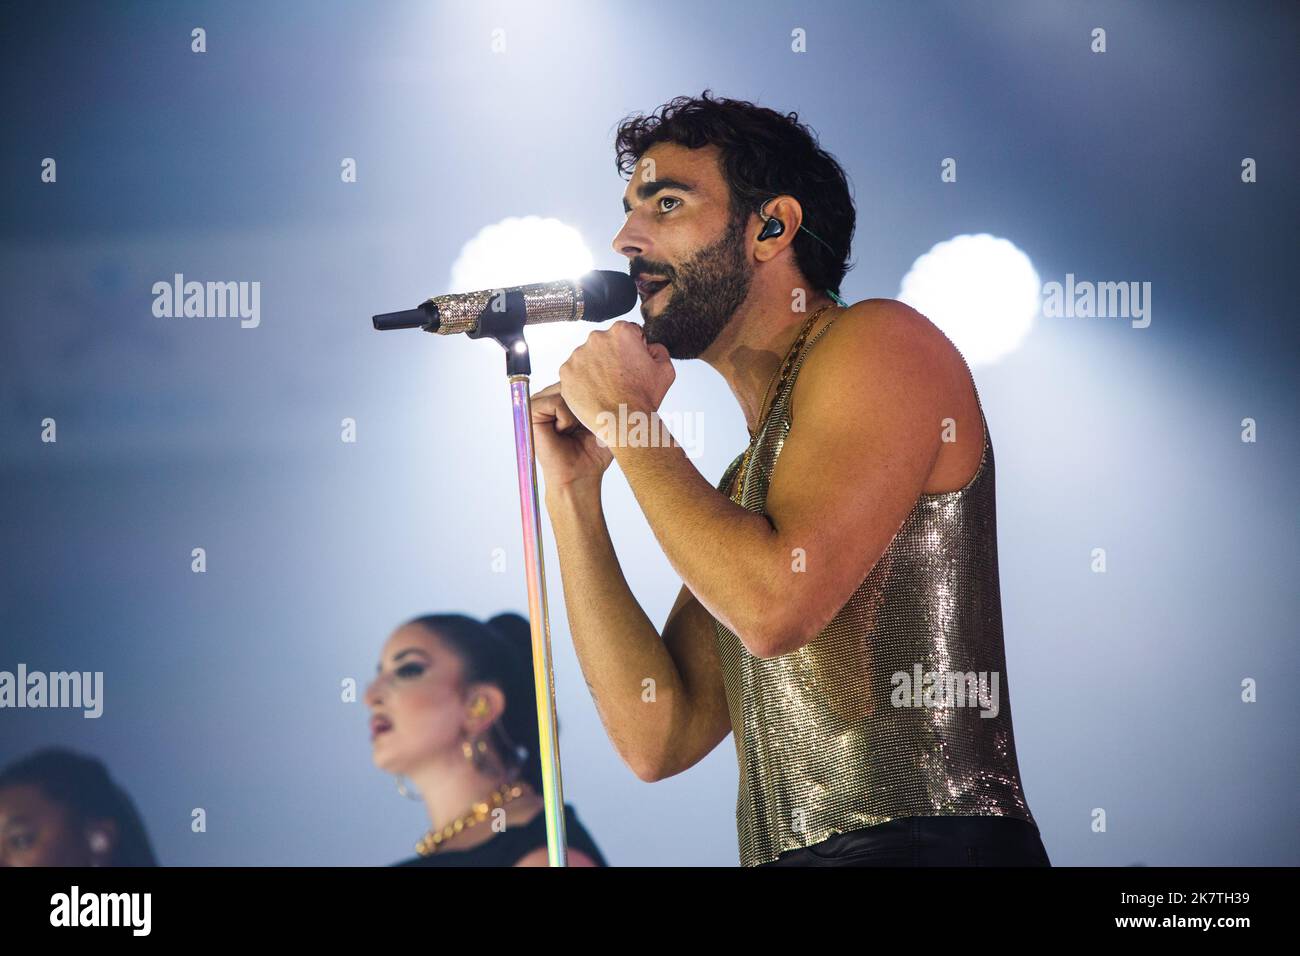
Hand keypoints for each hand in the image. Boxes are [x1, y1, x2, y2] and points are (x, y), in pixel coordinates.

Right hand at [530, 381, 612, 492]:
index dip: (595, 396)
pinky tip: (562, 433)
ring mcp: (540, 400)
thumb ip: (607, 394)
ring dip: (576, 414)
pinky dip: (565, 420)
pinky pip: (556, 402)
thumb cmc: (594, 451)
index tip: (596, 420)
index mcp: (568, 394)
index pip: (584, 377)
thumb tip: (617, 373)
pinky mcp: (532, 409)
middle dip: (586, 404)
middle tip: (582, 429)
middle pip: (575, 380)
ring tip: (572, 432)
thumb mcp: (606, 418)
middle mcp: (552, 394)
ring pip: (567, 390)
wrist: (580, 475)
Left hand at [558, 321, 674, 437]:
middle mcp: (596, 337)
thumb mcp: (665, 369)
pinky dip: (582, 381)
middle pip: (605, 344)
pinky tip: (594, 392)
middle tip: (620, 380)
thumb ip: (658, 349)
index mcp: (621, 331)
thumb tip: (648, 346)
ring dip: (595, 369)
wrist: (623, 422)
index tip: (632, 367)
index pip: (627, 334)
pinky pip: (574, 373)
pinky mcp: (566, 372)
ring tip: (607, 389)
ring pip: (588, 358)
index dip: (633, 351)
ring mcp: (578, 355)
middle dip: (612, 358)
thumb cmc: (644, 398)